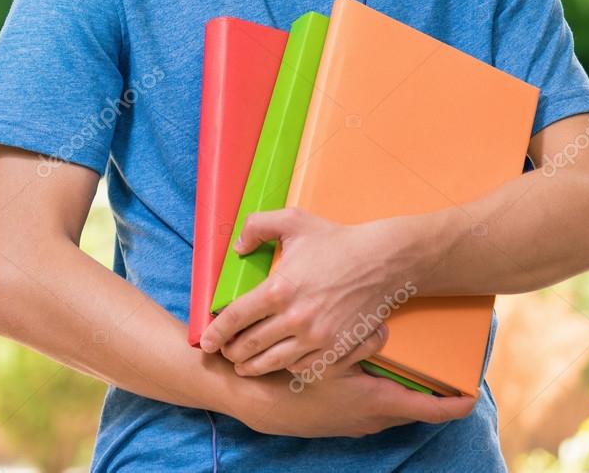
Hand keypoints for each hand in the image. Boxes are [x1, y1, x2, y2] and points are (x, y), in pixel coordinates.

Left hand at [201, 207, 417, 375]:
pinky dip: (286, 367)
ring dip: (253, 367)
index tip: (206, 341)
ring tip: (244, 365)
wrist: (382, 262)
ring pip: (272, 363)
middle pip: (250, 346)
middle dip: (231, 353)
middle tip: (224, 353)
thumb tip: (237, 247)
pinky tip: (280, 361)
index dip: (216, 332)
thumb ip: (258, 226)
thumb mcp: (294, 221)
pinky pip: (301, 368)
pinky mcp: (334, 350)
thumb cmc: (336, 240)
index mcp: (280, 288)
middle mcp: (295, 318)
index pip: (236, 317)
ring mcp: (316, 338)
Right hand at [230, 324, 476, 437]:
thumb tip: (385, 329)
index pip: (429, 410)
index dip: (454, 403)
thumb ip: (359, 341)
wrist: (263, 405)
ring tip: (424, 367)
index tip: (475, 394)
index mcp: (377, 404)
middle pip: (417, 408)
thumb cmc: (298, 382)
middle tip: (452, 370)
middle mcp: (374, 418)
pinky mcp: (348, 417)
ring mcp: (361, 421)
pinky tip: (381, 368)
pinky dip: (389, 391)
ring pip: (397, 406)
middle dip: (435, 392)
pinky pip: (379, 404)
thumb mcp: (328, 356)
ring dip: (411, 391)